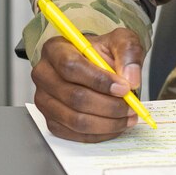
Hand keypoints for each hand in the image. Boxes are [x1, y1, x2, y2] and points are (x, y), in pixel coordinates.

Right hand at [30, 27, 144, 142]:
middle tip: (131, 106)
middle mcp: (44, 75)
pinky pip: (75, 134)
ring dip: (107, 122)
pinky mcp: (51, 120)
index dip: (99, 80)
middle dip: (108, 106)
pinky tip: (115, 125)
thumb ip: (128, 52)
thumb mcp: (120, 40)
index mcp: (55, 49)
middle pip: (74, 97)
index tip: (123, 88)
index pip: (71, 66)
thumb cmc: (102, 52)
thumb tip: (131, 79)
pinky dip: (100, 133)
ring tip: (127, 116)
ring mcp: (45, 101)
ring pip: (75, 119)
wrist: (95, 64)